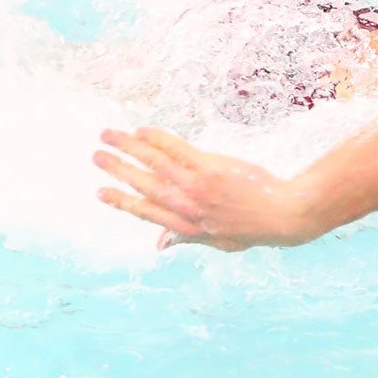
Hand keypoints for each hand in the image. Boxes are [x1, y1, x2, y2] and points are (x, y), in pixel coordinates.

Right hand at [93, 127, 320, 250]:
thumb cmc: (252, 229)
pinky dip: (157, 139)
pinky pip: (177, 150)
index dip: (120, 201)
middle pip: (143, 185)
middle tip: (95, 157)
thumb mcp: (217, 243)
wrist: (282, 215)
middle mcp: (186, 207)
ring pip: (153, 163)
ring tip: (107, 135)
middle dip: (116, 170)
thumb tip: (158, 246)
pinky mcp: (210, 168)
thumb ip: (186, 240)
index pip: (145, 211)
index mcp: (186, 227)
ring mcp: (196, 186)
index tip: (100, 192)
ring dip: (127, 148)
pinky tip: (142, 131)